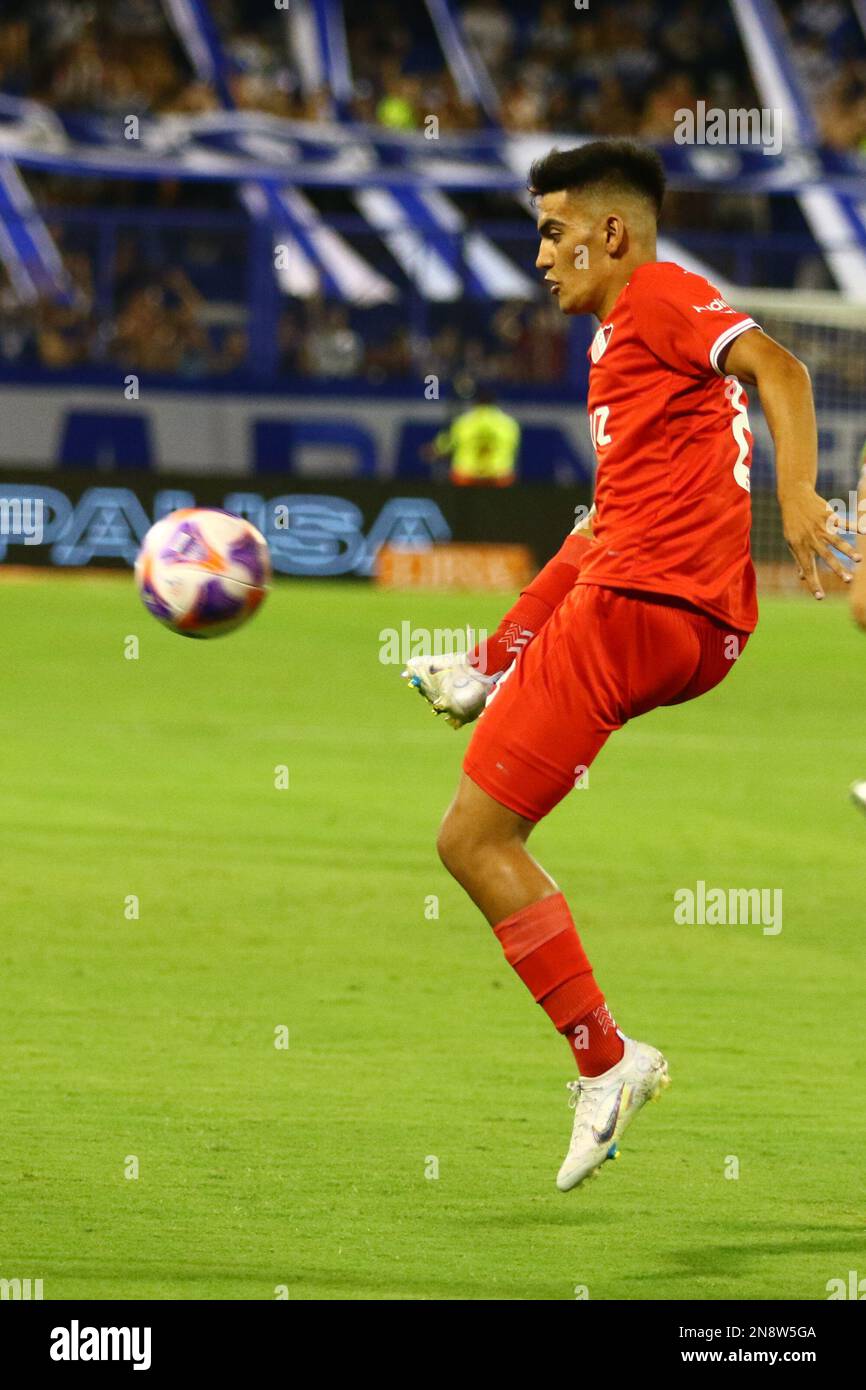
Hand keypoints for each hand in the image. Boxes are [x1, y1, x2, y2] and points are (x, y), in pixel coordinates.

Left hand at [779, 482, 858, 598]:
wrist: (794, 498)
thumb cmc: (793, 523)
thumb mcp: (791, 541)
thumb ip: (799, 559)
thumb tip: (802, 578)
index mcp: (801, 547)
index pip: (807, 569)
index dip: (813, 583)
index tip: (820, 597)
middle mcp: (811, 538)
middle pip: (826, 556)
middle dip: (838, 569)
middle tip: (848, 581)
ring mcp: (821, 527)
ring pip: (836, 541)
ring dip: (849, 550)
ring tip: (859, 560)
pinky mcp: (829, 516)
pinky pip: (843, 522)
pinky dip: (854, 526)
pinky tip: (865, 531)